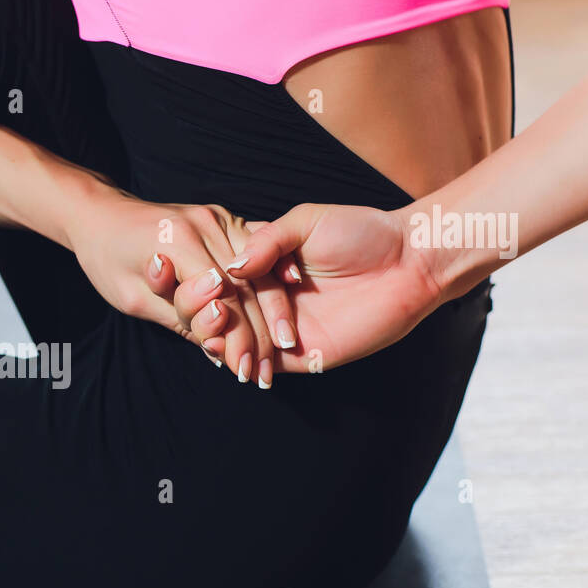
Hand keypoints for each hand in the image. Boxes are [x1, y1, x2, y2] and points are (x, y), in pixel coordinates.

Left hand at [66, 190, 296, 378]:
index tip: (244, 372)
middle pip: (248, 286)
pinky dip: (269, 288)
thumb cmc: (109, 262)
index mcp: (178, 240)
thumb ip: (181, 316)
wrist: (102, 217)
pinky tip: (282, 316)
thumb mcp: (135, 299)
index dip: (237, 338)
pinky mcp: (227, 220)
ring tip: (277, 355)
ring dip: (272, 316)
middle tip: (262, 375)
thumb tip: (221, 336)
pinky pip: (258, 258)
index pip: (223, 296)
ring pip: (259, 273)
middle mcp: (206, 223)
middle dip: (258, 335)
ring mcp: (220, 218)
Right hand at [178, 203, 447, 373]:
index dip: (201, 285)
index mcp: (269, 268)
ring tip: (210, 339)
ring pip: (241, 344)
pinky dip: (247, 365)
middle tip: (198, 315)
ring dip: (221, 344)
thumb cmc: (363, 231)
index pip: (224, 283)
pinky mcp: (306, 354)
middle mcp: (273, 301)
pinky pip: (268, 365)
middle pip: (226, 316)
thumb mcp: (304, 222)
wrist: (410, 259)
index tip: (176, 280)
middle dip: (205, 319)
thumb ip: (265, 242)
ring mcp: (287, 329)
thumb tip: (229, 269)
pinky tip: (231, 361)